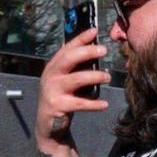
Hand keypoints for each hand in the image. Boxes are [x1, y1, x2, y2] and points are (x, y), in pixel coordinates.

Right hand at [36, 28, 109, 146]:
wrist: (48, 125)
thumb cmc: (61, 99)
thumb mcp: (65, 80)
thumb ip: (75, 67)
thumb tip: (94, 49)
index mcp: (53, 67)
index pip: (67, 48)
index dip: (80, 38)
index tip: (95, 31)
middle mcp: (51, 76)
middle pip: (69, 59)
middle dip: (87, 52)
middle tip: (104, 50)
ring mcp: (53, 91)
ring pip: (76, 79)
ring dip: (94, 76)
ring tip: (108, 77)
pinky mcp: (58, 106)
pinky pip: (80, 103)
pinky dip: (94, 104)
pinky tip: (105, 104)